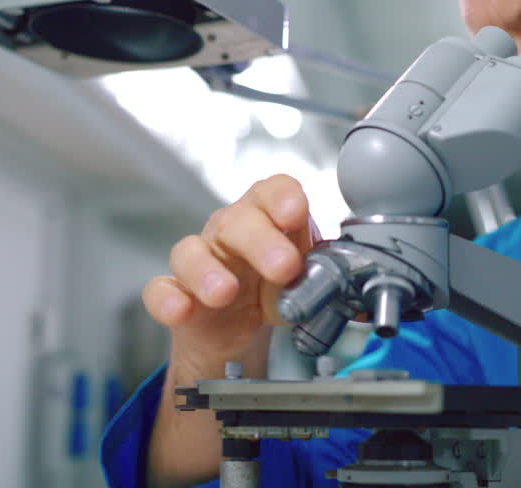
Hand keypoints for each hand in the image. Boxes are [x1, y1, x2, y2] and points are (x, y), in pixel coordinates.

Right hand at [141, 174, 319, 378]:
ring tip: (225, 293)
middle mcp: (231, 231)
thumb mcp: (307, 279)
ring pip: (191, 251)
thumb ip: (327, 277)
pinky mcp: (176, 292)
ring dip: (208, 271)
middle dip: (261, 242)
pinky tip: (180, 310)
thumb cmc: (274, 288)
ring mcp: (200, 260)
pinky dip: (167, 299)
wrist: (240, 330)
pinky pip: (160, 289)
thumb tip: (360, 295)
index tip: (295, 213)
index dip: (283, 197)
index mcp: (267, 217)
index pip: (272, 190)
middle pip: (237, 221)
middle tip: (283, 268)